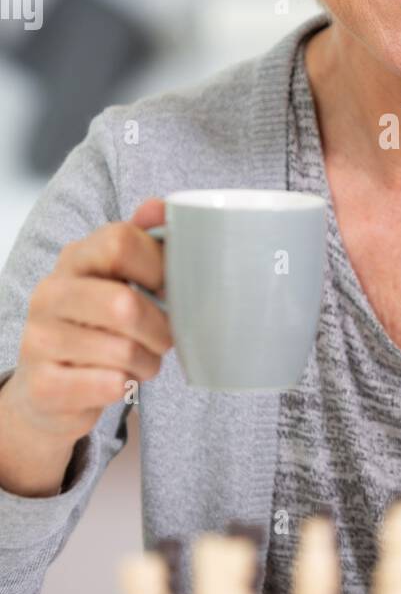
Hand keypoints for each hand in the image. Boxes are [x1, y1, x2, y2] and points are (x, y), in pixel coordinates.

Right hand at [1, 198, 172, 452]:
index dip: (158, 267)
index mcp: (74, 259)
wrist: (49, 389)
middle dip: (160, 329)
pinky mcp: (44, 386)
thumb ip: (142, 241)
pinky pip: (109, 385)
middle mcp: (50, 294)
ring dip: (146, 363)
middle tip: (162, 339)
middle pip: (125, 303)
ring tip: (139, 362)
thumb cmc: (97, 328)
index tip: (167, 289)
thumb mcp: (117, 280)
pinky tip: (118, 382)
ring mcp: (40, 340)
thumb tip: (161, 204)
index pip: (121, 242)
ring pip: (123, 351)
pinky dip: (126, 386)